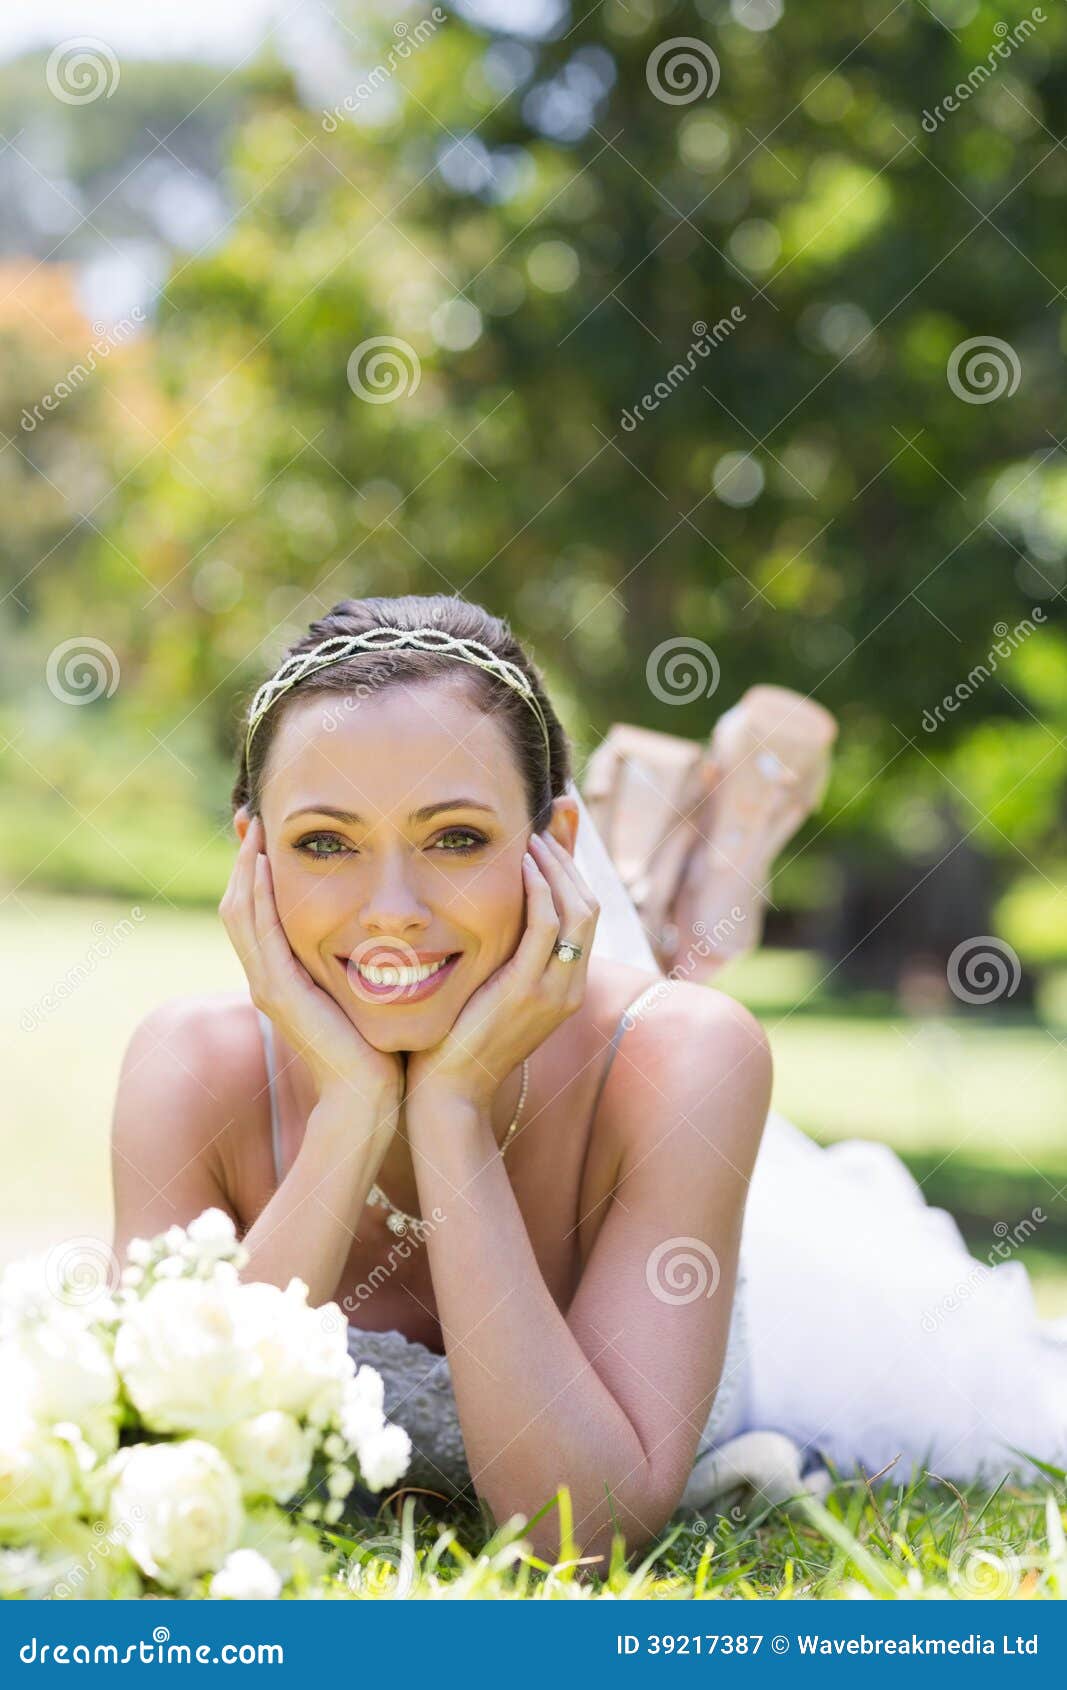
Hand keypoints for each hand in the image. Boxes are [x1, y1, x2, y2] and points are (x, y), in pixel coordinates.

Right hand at [219, 815, 404, 1112]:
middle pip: (239, 905)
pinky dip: (259, 895)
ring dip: (246, 867)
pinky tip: (266, 864)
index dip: (259, 873)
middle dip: (245, 859)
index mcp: (284, 980)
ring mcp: (268, 985)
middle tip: (251, 816)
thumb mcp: (364, 998)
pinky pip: (260, 932)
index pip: (259, 913)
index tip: (268, 834)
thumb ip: (363, 967)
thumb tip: (387, 937)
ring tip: (255, 827)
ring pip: (241, 913)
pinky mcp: (278, 992)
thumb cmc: (377, 1054)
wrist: (369, 1100)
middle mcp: (268, 979)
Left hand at [404, 830, 599, 1113]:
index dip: (572, 868)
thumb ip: (500, 954)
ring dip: (557, 865)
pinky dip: (540, 888)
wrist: (446, 1094)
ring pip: (577, 909)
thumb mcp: (488, 989)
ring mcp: (554, 991)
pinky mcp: (528, 991)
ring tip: (533, 835)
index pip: (583, 913)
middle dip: (570, 857)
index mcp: (565, 986)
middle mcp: (569, 987)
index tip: (552, 834)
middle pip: (588, 904)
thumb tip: (491, 916)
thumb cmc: (456, 1040)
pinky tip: (521, 864)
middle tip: (548, 821)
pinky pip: (546, 926)